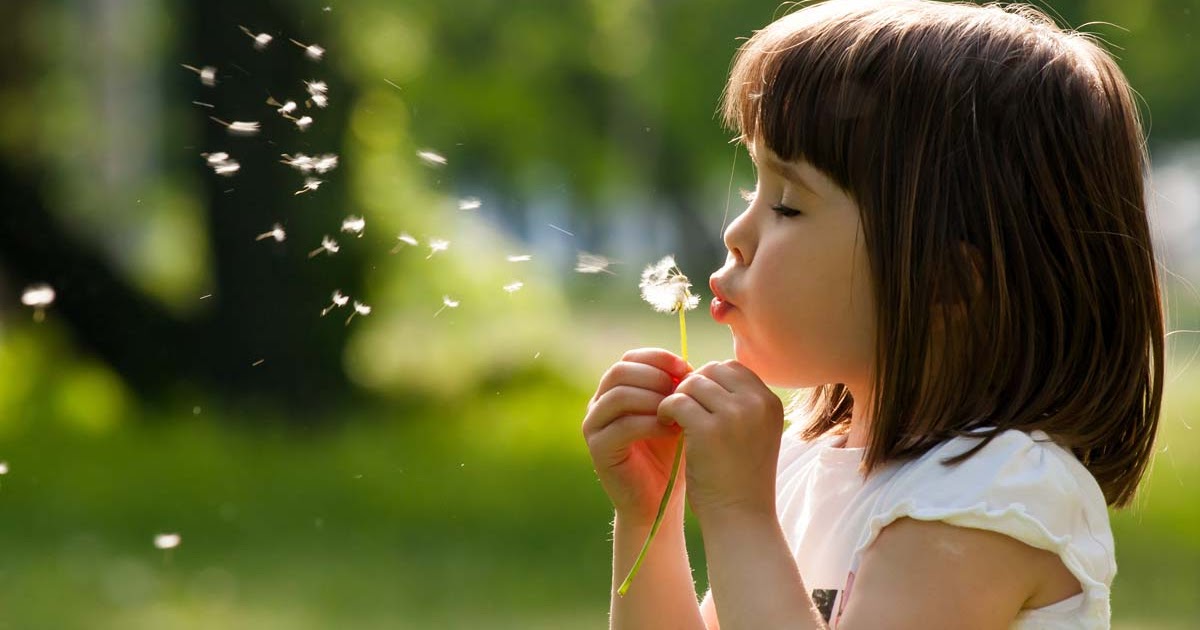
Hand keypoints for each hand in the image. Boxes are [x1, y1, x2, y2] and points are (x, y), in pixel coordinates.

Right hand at [582, 348, 691, 523]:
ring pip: (619, 396)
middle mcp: (598, 404)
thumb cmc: (670, 456)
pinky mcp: (598, 449)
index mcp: (615, 390)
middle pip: (620, 371)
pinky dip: (651, 424)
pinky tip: (673, 432)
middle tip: (682, 390)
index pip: (630, 358)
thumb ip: (675, 390)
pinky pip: (622, 426)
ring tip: (678, 411)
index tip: (686, 367)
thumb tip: (688, 366)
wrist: (658, 501)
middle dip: (655, 376)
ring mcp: (594, 426)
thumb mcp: (676, 415)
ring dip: (653, 399)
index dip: (657, 358)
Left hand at [658, 360, 783, 522]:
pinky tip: (666, 426)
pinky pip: (676, 401)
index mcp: (771, 403)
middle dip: (692, 387)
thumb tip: (700, 375)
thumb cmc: (741, 478)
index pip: (732, 368)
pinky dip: (665, 410)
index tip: (698, 402)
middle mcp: (757, 403)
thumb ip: (736, 403)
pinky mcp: (708, 429)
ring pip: (692, 383)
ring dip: (677, 398)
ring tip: (673, 419)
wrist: (740, 517)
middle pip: (711, 370)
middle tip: (681, 410)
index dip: (709, 380)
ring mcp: (734, 415)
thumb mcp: (751, 434)